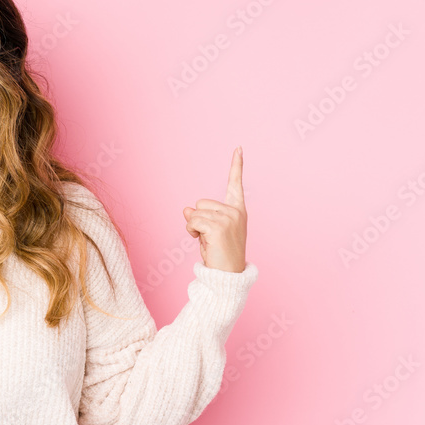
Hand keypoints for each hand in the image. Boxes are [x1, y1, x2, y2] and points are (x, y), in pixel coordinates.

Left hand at [182, 147, 247, 272]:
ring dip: (194, 228)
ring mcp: (229, 218)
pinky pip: (193, 221)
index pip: (236, 184)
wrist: (228, 276)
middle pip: (201, 203)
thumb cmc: (219, 255)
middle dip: (198, 220)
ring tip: (208, 242)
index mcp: (238, 210)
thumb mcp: (208, 232)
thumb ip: (200, 217)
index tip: (238, 148)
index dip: (236, 166)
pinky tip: (204, 242)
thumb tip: (186, 208)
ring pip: (194, 213)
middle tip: (209, 238)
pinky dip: (192, 232)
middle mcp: (236, 211)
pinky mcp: (219, 226)